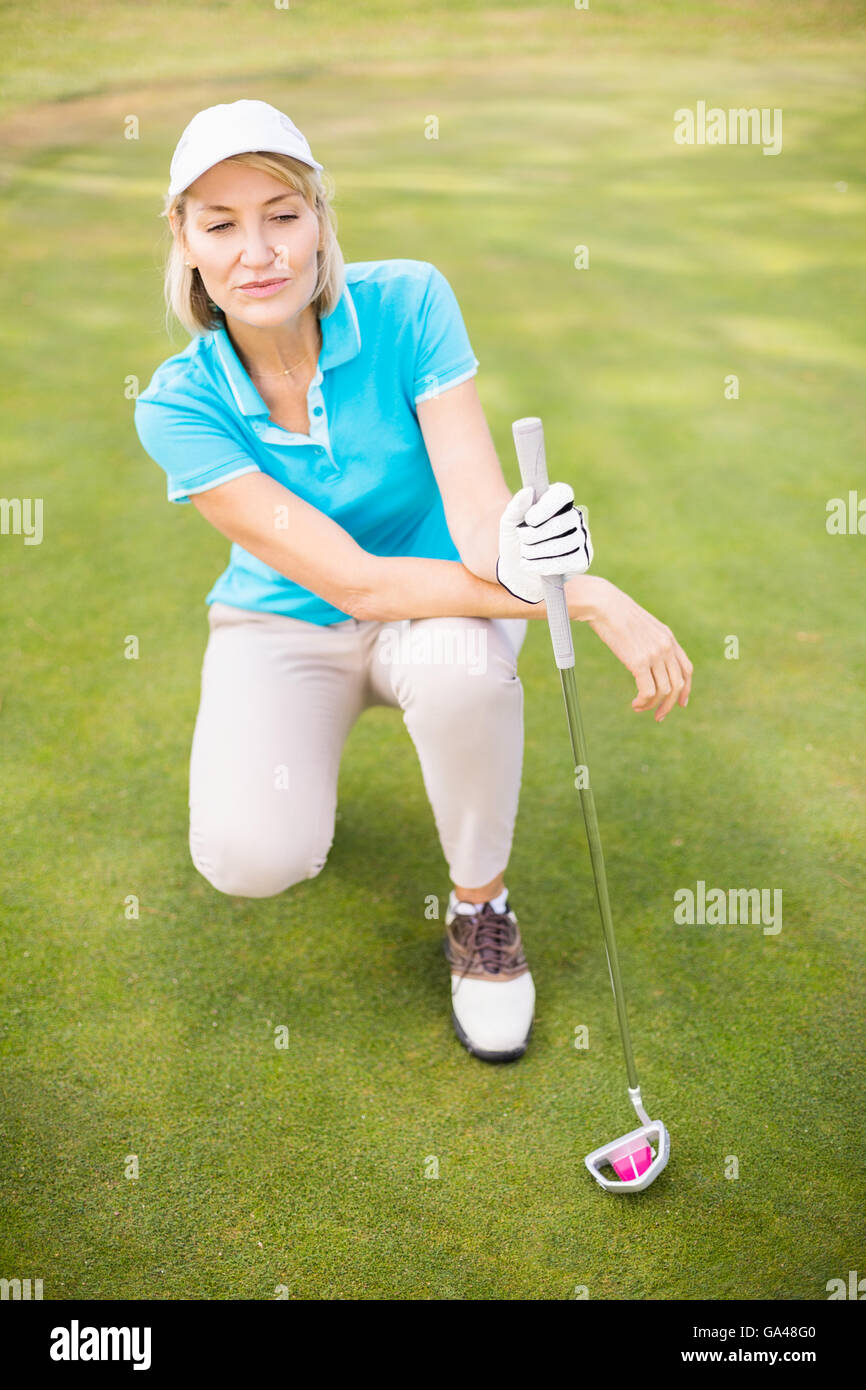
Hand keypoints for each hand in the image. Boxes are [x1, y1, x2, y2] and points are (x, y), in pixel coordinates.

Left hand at [496, 483, 592, 603]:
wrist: (516, 573)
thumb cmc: (515, 542)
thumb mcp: (509, 523)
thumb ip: (516, 507)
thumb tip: (528, 491)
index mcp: (557, 501)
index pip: (563, 493)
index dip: (546, 506)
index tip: (529, 520)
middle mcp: (574, 516)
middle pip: (560, 523)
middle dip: (533, 536)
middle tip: (522, 540)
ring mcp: (581, 538)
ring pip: (561, 545)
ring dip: (535, 552)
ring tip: (525, 554)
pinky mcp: (582, 560)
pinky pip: (566, 562)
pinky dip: (543, 566)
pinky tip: (532, 566)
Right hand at [569, 576, 692, 720]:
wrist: (603, 604)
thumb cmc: (615, 614)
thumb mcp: (640, 626)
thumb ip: (648, 641)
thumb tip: (644, 657)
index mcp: (668, 638)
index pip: (686, 669)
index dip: (686, 689)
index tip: (680, 703)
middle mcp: (666, 647)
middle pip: (678, 684)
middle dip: (670, 704)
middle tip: (659, 716)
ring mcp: (654, 654)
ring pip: (664, 691)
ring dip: (653, 705)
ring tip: (639, 708)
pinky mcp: (639, 661)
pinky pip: (649, 691)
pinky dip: (644, 702)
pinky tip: (635, 704)